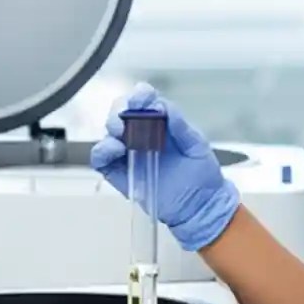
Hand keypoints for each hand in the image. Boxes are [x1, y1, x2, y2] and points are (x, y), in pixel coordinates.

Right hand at [90, 82, 239, 251]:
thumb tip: (166, 108)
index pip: (144, 101)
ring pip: (109, 133)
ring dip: (111, 129)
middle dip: (120, 110)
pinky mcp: (119, 173)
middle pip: (121, 112)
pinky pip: (102, 159)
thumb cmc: (202, 175)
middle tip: (126, 118)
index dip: (140, 96)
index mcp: (162, 123)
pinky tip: (114, 150)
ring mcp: (129, 153)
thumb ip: (182, 128)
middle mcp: (142, 135)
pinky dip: (102, 151)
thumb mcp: (197, 147)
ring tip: (121, 135)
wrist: (199, 207)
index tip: (142, 98)